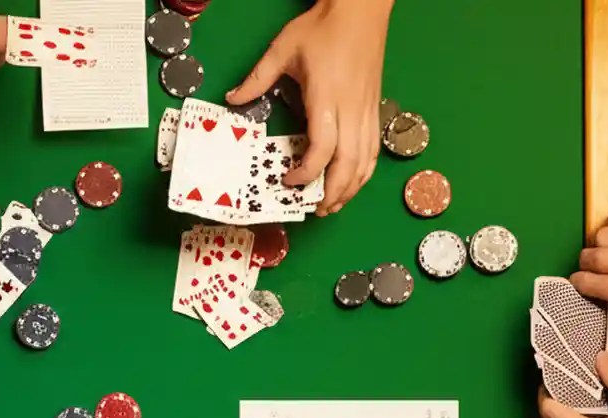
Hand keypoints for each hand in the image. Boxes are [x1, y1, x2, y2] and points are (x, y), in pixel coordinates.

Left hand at [226, 0, 393, 215]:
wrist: (361, 9)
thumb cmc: (322, 27)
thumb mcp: (282, 49)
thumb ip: (257, 78)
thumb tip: (232, 99)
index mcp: (327, 97)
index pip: (323, 147)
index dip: (307, 172)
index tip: (288, 181)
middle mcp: (352, 109)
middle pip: (349, 164)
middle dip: (332, 192)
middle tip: (314, 209)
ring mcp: (367, 110)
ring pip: (366, 161)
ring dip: (351, 188)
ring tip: (333, 204)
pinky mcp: (375, 108)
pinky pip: (374, 149)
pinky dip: (364, 171)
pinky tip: (353, 181)